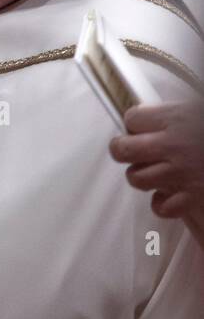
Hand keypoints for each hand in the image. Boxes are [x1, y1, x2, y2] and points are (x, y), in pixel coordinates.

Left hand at [111, 100, 203, 221]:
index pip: (132, 118)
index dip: (136, 123)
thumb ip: (183, 114)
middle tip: (136, 150)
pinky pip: (160, 205)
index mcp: (177, 118)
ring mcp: (180, 173)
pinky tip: (174, 194)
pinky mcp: (191, 198)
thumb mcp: (200, 113)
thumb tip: (163, 117)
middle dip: (125, 150)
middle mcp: (172, 145)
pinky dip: (164, 202)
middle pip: (122, 149)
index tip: (144, 126)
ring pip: (136, 178)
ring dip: (144, 176)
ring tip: (158, 172)